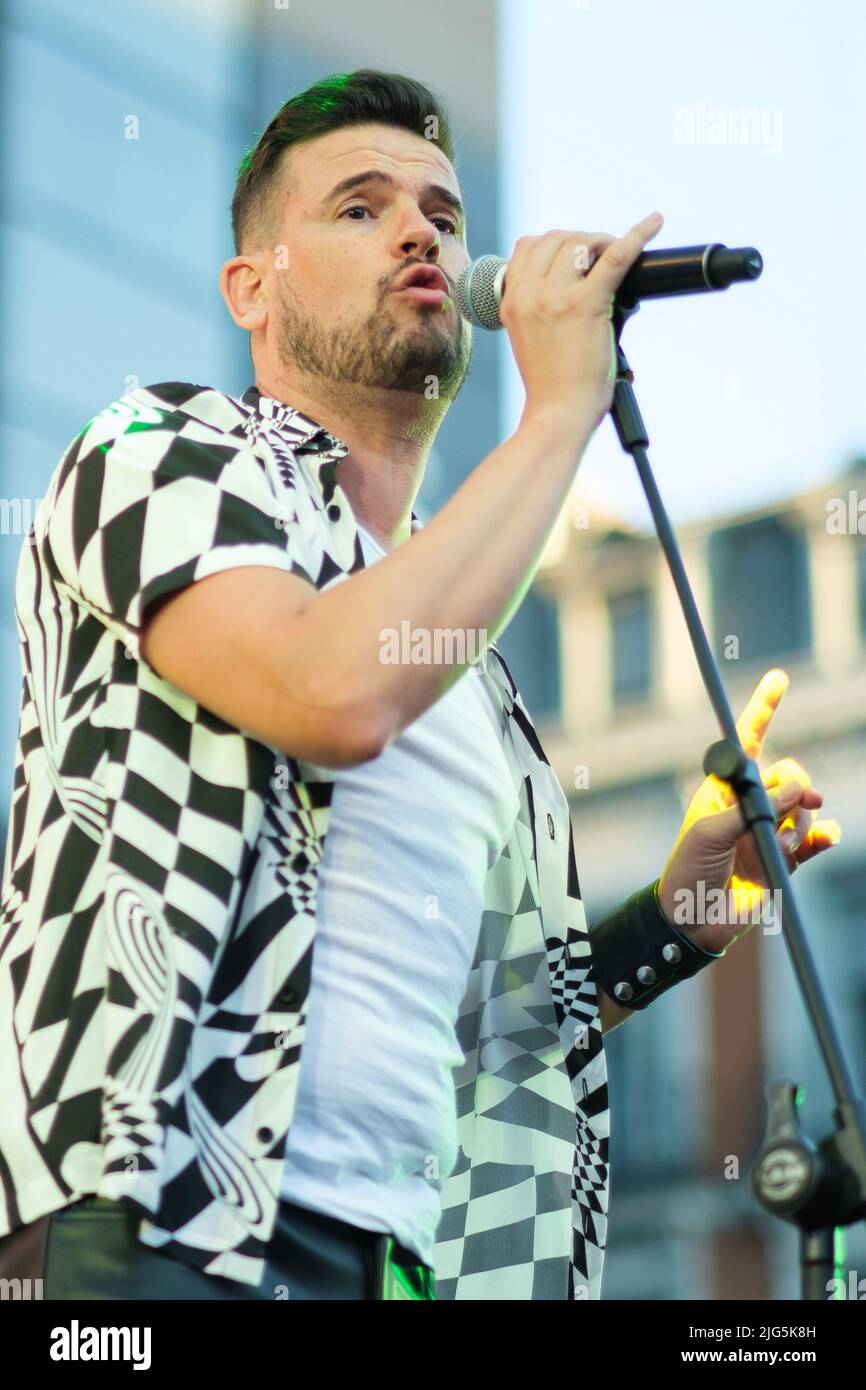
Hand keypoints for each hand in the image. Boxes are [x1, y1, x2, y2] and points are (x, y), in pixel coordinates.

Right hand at [500, 211, 663, 430]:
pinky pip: (616, 257)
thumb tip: (574, 281)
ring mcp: (555, 297)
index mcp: (511, 302)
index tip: (576, 258)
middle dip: (582, 241)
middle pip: (556, 238)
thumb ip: (539, 307)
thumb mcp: (529, 337)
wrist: (558, 412)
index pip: (528, 246)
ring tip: (617, 256)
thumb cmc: (552, 384)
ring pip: (581, 241)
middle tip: (602, 259)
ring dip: (602, 242)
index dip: (555, 245)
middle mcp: (529, 294)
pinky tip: (654, 224)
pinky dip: (638, 235)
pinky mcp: (586, 304)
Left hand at [657, 669, 841, 952]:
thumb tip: (799, 787)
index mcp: (723, 789)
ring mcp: (767, 831)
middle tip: (786, 808)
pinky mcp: (783, 859)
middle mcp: (748, 805)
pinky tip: (825, 836)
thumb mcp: (712, 832)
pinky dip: (822, 834)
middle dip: (794, 785)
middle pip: (788, 773)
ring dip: (800, 819)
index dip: (763, 710)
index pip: (747, 742)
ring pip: (803, 805)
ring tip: (783, 842)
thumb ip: (754, 808)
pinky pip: (814, 838)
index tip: (779, 679)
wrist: (693, 919)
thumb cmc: (688, 870)